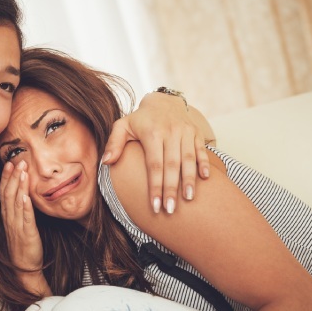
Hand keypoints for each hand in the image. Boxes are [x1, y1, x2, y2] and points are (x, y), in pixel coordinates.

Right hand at [0, 160, 42, 273]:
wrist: (24, 267)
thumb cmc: (22, 244)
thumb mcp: (17, 224)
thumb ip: (18, 209)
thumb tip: (21, 193)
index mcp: (7, 216)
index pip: (4, 193)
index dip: (5, 177)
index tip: (8, 163)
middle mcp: (9, 219)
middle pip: (8, 194)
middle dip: (13, 177)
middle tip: (18, 161)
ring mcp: (17, 226)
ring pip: (16, 203)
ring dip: (19, 187)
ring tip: (23, 172)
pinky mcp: (27, 234)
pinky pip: (25, 219)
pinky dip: (25, 207)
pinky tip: (26, 197)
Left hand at [102, 92, 210, 213]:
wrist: (163, 101)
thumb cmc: (140, 119)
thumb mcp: (122, 126)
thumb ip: (114, 143)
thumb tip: (106, 161)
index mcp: (151, 133)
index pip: (153, 165)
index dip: (155, 186)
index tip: (155, 206)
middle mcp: (170, 132)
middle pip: (171, 165)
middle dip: (171, 189)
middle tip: (170, 209)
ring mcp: (185, 132)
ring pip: (188, 159)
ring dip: (189, 180)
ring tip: (188, 199)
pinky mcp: (196, 132)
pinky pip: (201, 150)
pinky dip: (204, 163)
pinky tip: (205, 178)